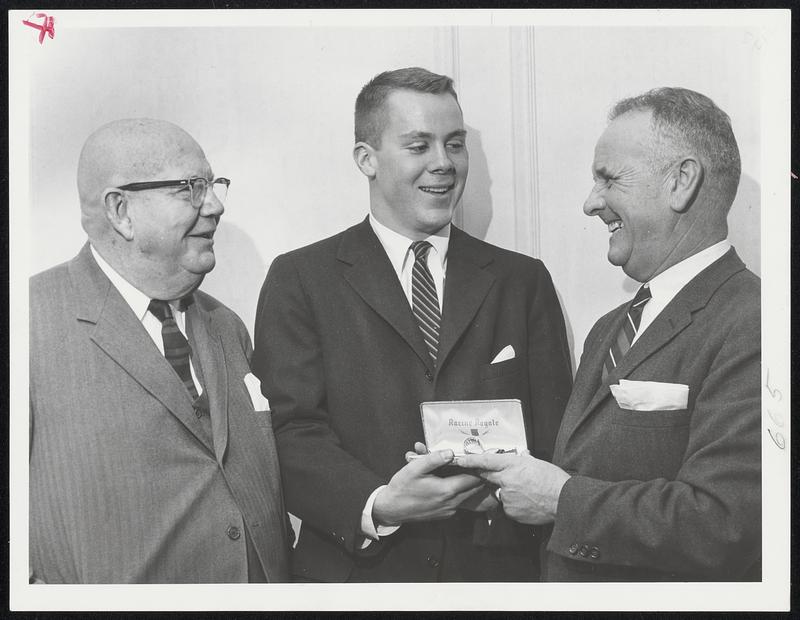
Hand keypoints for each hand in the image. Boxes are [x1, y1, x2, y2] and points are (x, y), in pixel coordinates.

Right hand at [373, 448, 484, 525]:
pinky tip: (449, 482)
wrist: (391, 509)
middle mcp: (451, 503)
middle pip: (474, 489)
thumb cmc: (402, 487)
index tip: (476, 459)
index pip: (473, 479)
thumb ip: (434, 459)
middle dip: (476, 475)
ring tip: (462, 470)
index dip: (476, 468)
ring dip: (466, 483)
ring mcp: (449, 511)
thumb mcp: (415, 468)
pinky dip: (459, 492)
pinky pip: (458, 502)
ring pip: (467, 495)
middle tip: (473, 463)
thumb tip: (450, 452)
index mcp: (446, 490)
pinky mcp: (445, 514)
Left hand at [454, 453, 569, 524]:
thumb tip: (520, 457)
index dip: (471, 460)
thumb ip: (523, 461)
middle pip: (488, 476)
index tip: (460, 459)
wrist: (564, 500)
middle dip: (485, 475)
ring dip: (508, 492)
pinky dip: (514, 504)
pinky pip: (508, 506)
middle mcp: (506, 479)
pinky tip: (528, 502)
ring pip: (500, 493)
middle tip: (490, 475)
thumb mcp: (536, 463)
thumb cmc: (553, 480)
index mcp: (513, 464)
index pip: (486, 460)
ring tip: (527, 493)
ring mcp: (507, 496)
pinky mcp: (511, 511)